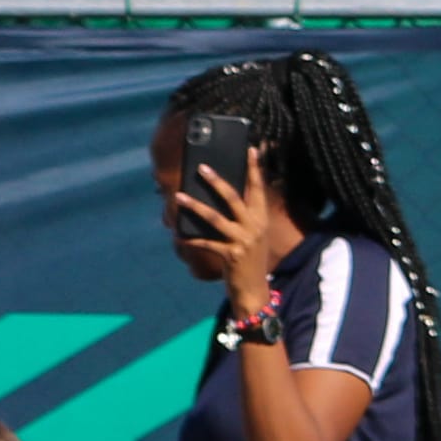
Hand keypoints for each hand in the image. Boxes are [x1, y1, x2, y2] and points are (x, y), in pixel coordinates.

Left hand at [173, 154, 307, 303]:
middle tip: (202, 167)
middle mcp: (255, 226)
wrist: (254, 291)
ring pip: (215, 218)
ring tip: (178, 196)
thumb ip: (243, 217)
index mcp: (261, 219)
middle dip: (216, 181)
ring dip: (194, 206)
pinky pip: (206, 243)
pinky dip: (191, 239)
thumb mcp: (252, 236)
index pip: (258, 188)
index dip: (255, 168)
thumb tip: (218, 197)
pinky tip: (178, 235)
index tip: (251, 149)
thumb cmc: (249, 260)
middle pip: (233, 197)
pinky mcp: (231, 255)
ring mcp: (243, 240)